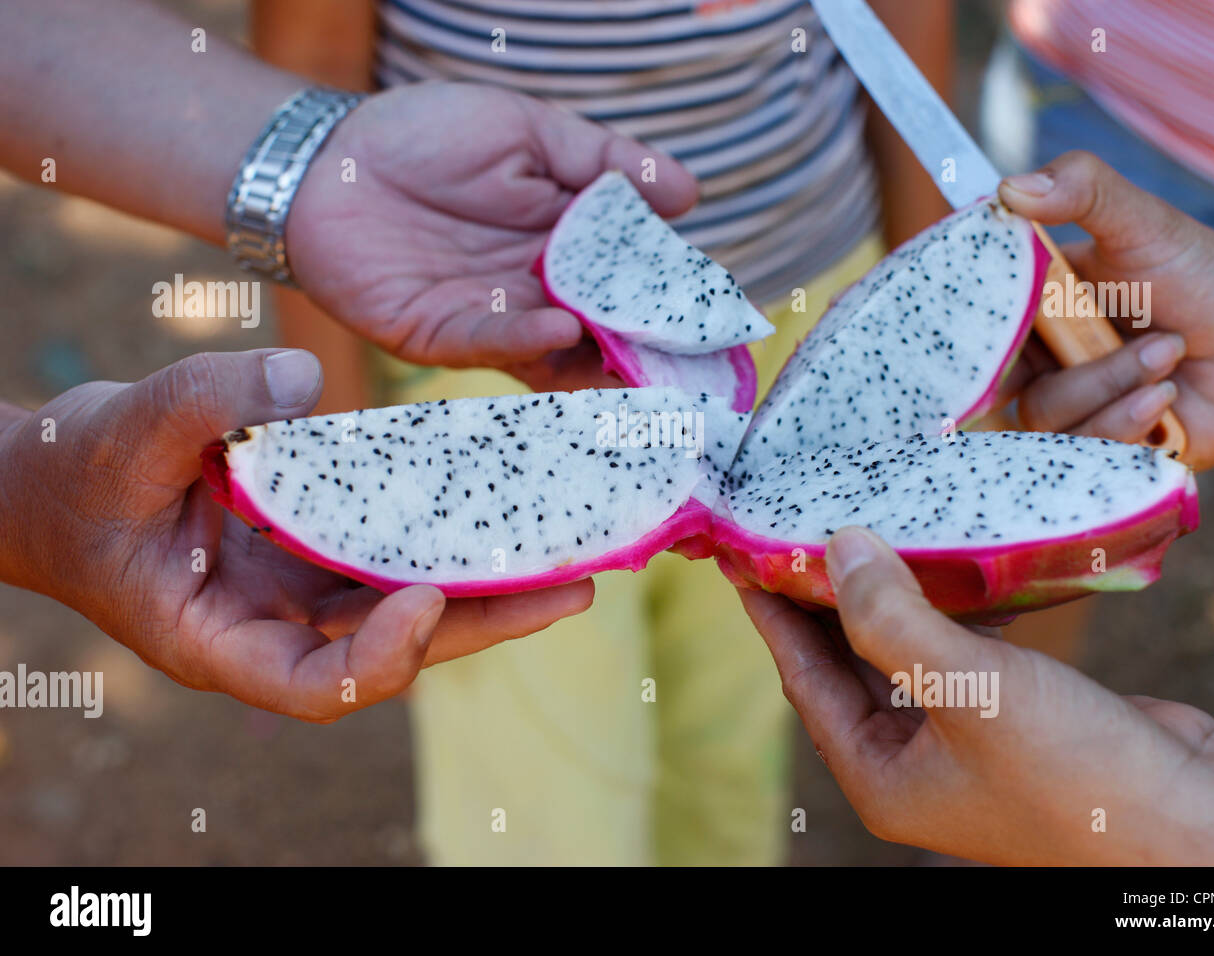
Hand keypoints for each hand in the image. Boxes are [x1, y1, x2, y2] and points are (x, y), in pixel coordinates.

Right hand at [0, 349, 593, 721]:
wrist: (63, 477)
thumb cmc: (74, 476)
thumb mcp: (120, 432)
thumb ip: (204, 401)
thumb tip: (306, 383)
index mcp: (218, 638)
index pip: (314, 688)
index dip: (379, 659)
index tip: (425, 598)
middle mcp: (275, 628)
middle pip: (396, 648)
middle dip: (485, 622)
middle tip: (573, 588)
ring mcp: (303, 590)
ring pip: (409, 599)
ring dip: (488, 581)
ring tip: (573, 552)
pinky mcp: (320, 547)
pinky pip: (395, 548)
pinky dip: (446, 531)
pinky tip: (506, 502)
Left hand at [286, 82, 696, 389]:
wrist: (326, 160)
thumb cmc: (425, 135)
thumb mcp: (527, 130)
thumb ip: (603, 161)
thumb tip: (688, 192)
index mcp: (567, 242)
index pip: (634, 275)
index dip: (674, 294)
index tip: (719, 313)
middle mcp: (541, 289)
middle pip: (609, 326)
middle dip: (652, 347)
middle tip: (699, 365)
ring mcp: (496, 317)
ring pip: (562, 352)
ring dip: (604, 361)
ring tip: (644, 364)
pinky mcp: (444, 337)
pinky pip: (495, 342)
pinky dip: (529, 340)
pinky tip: (564, 329)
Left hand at [741, 526, 1213, 864]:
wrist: (1196, 818)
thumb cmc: (1072, 772)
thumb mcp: (966, 689)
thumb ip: (891, 621)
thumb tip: (838, 549)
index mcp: (879, 776)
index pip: (803, 679)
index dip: (772, 614)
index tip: (744, 554)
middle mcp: (911, 762)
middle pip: (843, 665)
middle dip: (822, 600)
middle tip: (797, 529)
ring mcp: (961, 740)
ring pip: (900, 655)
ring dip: (884, 598)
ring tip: (860, 531)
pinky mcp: (1009, 714)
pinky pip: (954, 652)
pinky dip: (942, 610)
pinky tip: (941, 565)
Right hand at [997, 151, 1213, 469]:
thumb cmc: (1205, 280)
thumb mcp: (1143, 223)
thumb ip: (1083, 191)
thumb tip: (1009, 187)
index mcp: (1039, 303)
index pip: (979, 318)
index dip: (977, 322)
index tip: (996, 314)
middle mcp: (1044, 358)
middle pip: (1000, 374)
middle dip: (1053, 352)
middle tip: (1094, 333)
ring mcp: (1069, 405)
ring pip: (1043, 413)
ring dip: (1110, 381)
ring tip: (1169, 351)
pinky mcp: (1097, 448)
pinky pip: (1081, 449)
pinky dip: (1125, 418)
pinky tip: (1166, 395)